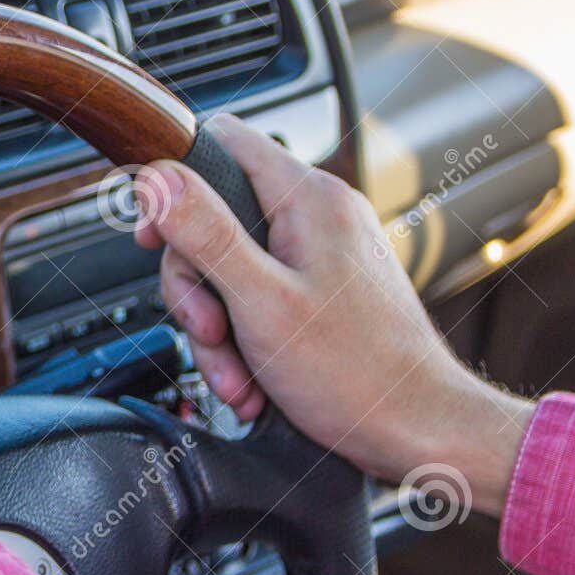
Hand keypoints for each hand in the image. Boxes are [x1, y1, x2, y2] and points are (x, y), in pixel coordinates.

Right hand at [134, 114, 533, 515]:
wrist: (419, 432)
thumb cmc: (360, 376)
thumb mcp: (260, 302)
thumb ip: (205, 234)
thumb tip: (158, 178)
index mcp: (309, 199)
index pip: (219, 142)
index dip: (173, 185)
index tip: (154, 238)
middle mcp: (318, 217)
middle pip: (214, 222)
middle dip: (198, 289)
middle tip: (211, 333)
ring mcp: (321, 256)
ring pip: (231, 271)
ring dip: (220, 332)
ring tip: (239, 378)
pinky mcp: (321, 293)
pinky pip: (258, 301)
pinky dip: (246, 344)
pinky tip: (255, 383)